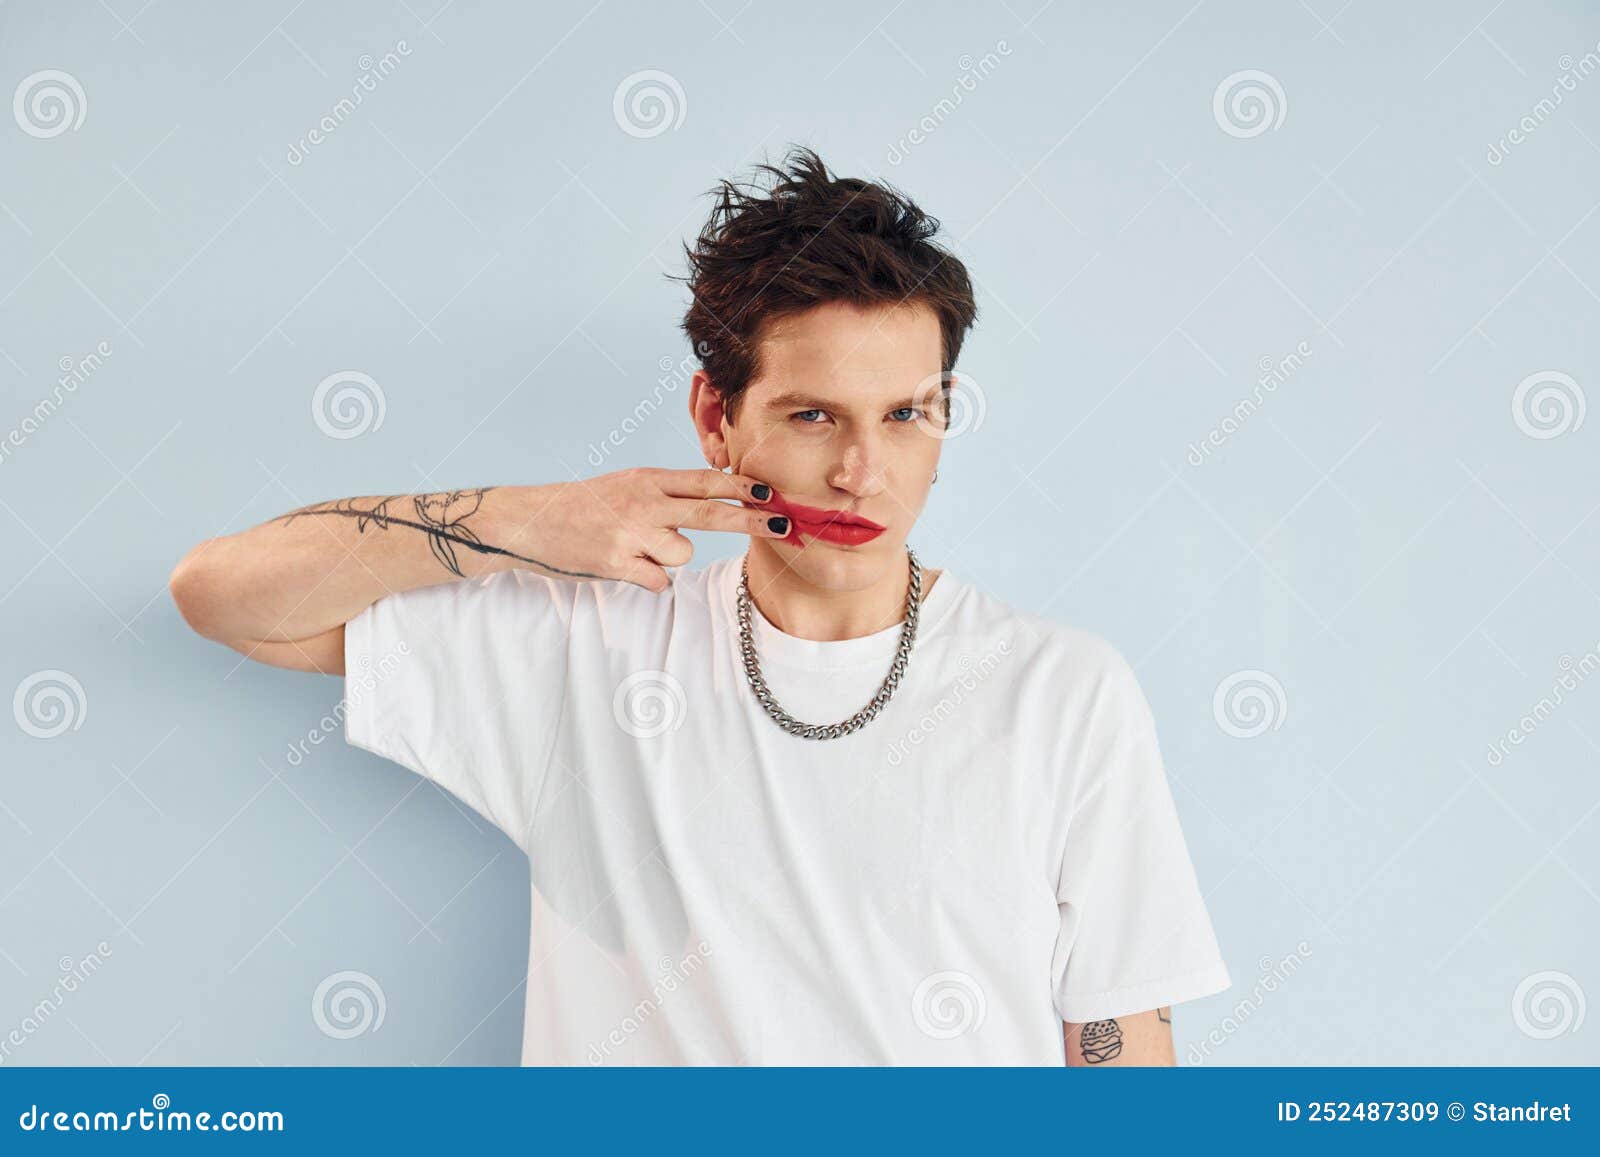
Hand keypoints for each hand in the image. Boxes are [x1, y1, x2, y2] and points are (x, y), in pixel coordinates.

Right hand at [489, 468, 787, 592]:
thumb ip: (669, 491)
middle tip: (782, 525)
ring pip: (682, 553)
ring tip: (637, 547)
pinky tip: (624, 564)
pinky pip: (657, 580)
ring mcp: (630, 534)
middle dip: (749, 519)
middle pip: (709, 512)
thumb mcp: (628, 485)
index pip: (704, 481)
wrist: (533, 522)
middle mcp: (643, 502)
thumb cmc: (588, 505)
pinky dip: (647, 577)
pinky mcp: (616, 563)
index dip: (742, 487)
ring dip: (668, 556)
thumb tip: (720, 493)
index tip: (772, 492)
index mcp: (648, 480)